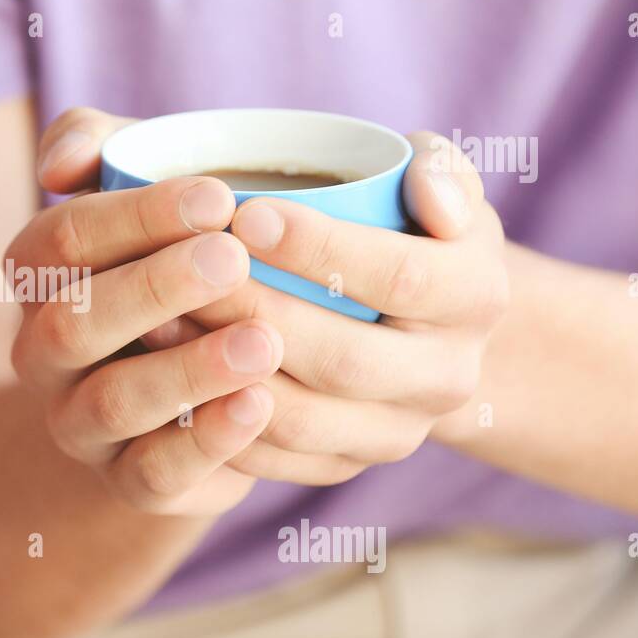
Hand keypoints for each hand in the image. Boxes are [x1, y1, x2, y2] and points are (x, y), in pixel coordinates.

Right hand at [6, 109, 282, 515]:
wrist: (204, 362)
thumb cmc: (178, 253)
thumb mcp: (142, 185)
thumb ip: (100, 145)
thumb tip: (63, 163)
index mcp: (37, 276)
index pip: (63, 241)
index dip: (136, 217)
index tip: (220, 196)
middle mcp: (41, 353)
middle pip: (74, 322)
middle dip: (154, 288)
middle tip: (233, 258)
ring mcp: (79, 424)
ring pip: (112, 402)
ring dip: (187, 371)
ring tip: (264, 341)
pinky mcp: (129, 481)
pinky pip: (154, 475)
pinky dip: (206, 442)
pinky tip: (260, 404)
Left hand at [189, 130, 508, 483]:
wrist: (423, 327)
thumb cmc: (414, 229)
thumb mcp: (441, 184)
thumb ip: (441, 170)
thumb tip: (434, 200)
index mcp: (478, 298)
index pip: (400, 276)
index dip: (321, 248)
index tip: (248, 215)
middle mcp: (447, 378)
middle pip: (344, 358)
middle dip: (256, 313)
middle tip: (187, 271)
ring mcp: (396, 434)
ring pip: (301, 420)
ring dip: (223, 375)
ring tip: (159, 321)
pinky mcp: (345, 467)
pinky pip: (273, 461)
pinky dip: (215, 424)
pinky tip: (166, 378)